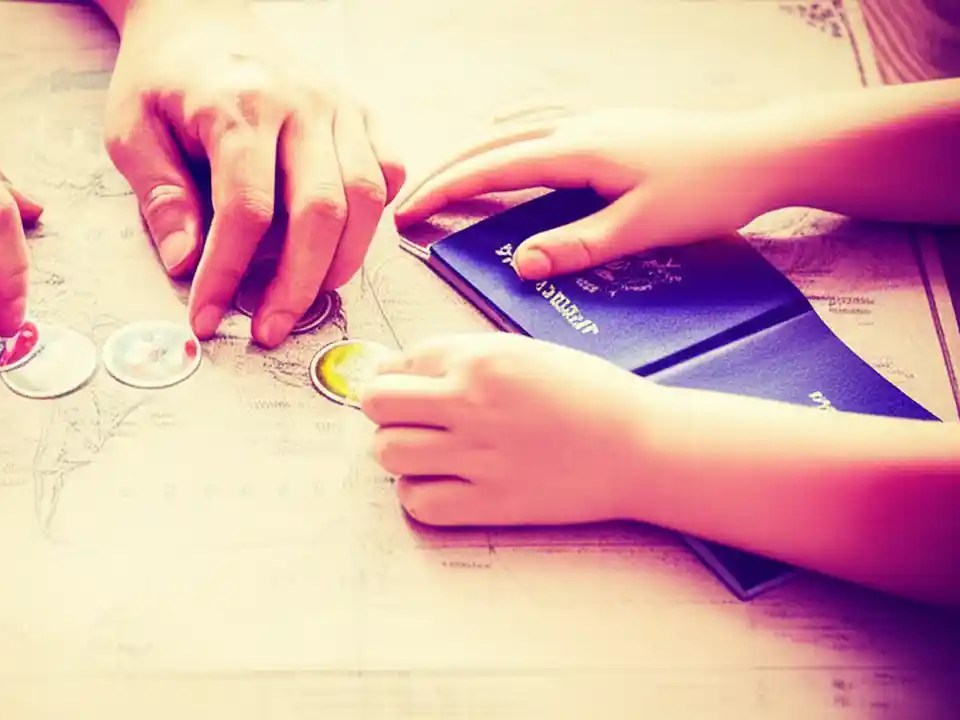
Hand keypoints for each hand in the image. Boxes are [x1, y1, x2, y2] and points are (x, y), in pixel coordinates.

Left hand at [103, 5, 404, 346]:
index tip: (207, 318)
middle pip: (322, 212)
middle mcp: (300, 103)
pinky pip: (388, 173)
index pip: (246, 210)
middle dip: (296, 284)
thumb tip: (187, 262)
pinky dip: (373, 220)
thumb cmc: (163, 77)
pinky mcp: (361, 111)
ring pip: (366, 199)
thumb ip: (160, 195)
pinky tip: (337, 244)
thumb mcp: (132, 130)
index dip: (228, 274)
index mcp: (237, 104)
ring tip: (302, 298)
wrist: (201, 16)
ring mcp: (339, 105)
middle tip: (268, 329)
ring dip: (340, 263)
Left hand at [361, 333, 659, 526]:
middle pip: (376, 403)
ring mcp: (478, 455)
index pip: (398, 362)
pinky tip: (443, 484)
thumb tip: (401, 369)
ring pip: (387, 452)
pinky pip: (418, 501)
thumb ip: (465, 358)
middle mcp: (471, 402)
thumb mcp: (523, 353)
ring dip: (399, 452)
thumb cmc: (588, 394)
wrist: (641, 446)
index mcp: (479, 358)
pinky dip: (420, 495)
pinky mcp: (491, 502)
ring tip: (428, 453)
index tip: (413, 389)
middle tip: (410, 421)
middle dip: (384, 411)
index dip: (399, 376)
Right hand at [393, 108, 780, 280]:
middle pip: (491, 146)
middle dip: (446, 175)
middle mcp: (577, 127)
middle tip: (409, 204)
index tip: (407, 212)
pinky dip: (505, 150)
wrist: (764, 150)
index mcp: (577, 149)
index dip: (444, 191)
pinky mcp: (610, 129)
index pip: (491, 169)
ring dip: (473, 161)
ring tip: (445, 187)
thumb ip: (578, 247)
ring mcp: (593, 123)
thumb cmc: (709, 189)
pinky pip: (537, 134)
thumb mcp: (642, 228)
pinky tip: (509, 162)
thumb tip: (520, 263)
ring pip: (512, 136)